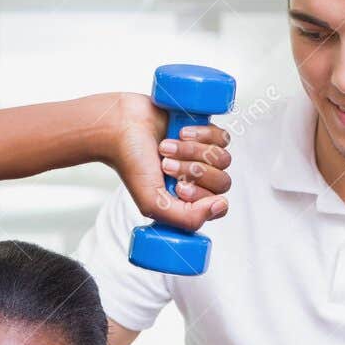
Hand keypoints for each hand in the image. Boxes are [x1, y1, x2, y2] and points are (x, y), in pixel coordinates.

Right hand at [109, 92, 229, 234]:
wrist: (121, 126)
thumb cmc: (132, 164)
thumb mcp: (153, 204)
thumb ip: (186, 218)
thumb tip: (221, 206)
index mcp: (188, 202)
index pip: (216, 207)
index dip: (200, 195)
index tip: (177, 186)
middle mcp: (198, 181)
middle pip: (222, 183)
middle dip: (193, 172)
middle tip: (166, 165)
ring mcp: (204, 156)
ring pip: (223, 160)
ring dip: (193, 152)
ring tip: (167, 147)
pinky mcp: (206, 132)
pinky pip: (223, 138)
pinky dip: (202, 134)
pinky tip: (180, 132)